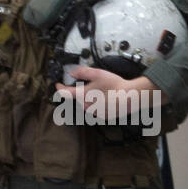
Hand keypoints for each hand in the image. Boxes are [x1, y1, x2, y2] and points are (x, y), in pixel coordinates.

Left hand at [54, 65, 168, 105]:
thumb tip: (72, 72)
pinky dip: (99, 104)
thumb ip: (82, 72)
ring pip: (87, 104)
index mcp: (83, 95)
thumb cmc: (114, 85)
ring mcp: (95, 112)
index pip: (65, 92)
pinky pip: (96, 109)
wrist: (129, 97)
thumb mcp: (97, 73)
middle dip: (81, 92)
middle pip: (78, 98)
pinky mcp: (103, 116)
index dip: (60, 88)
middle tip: (92, 84)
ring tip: (103, 91)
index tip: (58, 85)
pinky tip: (107, 98)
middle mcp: (86, 106)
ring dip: (90, 98)